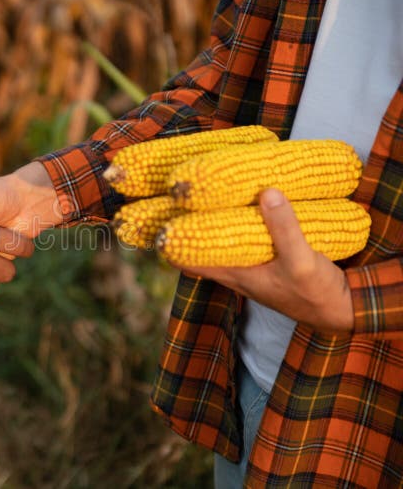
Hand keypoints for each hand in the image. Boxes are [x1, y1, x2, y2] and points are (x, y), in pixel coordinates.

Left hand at [176, 189, 353, 332]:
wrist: (342, 311)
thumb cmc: (315, 293)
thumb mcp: (301, 260)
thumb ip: (284, 228)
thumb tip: (266, 192)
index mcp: (234, 274)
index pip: (188, 260)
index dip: (171, 241)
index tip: (159, 217)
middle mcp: (235, 272)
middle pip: (200, 247)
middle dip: (188, 226)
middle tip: (181, 196)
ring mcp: (250, 267)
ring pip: (220, 243)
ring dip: (213, 223)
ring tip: (207, 193)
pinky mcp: (266, 262)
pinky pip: (242, 240)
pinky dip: (238, 225)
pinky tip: (244, 206)